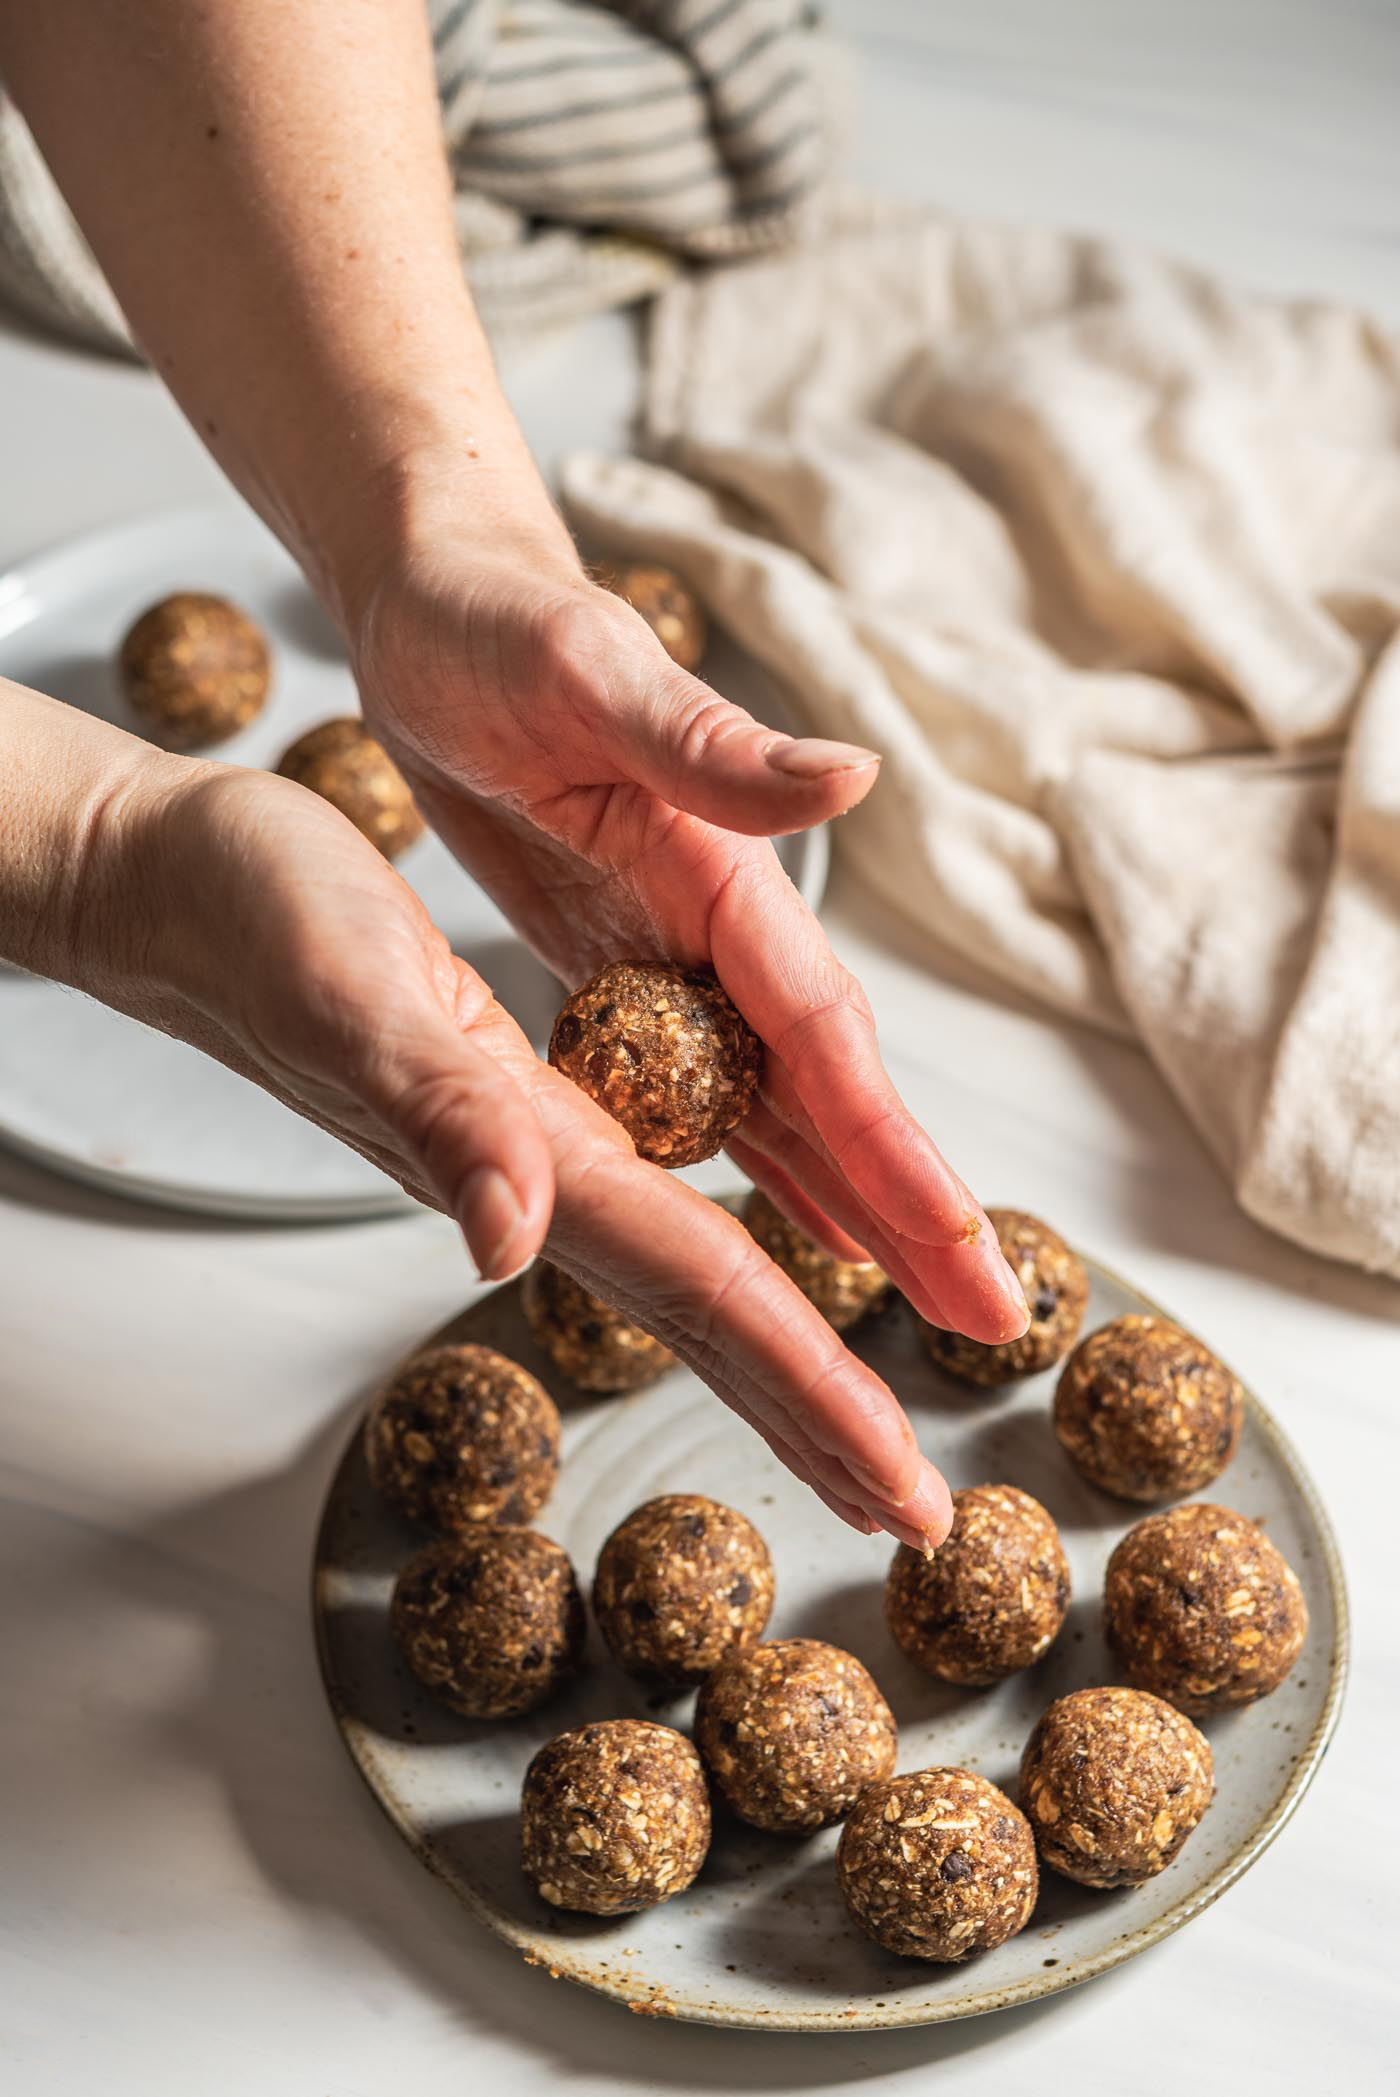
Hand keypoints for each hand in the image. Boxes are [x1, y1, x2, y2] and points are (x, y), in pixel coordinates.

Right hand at [132, 758, 953, 1546]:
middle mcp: (547, 1174)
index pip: (705, 1291)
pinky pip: (655, 1207)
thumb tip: (508, 1240)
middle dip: (817, 1424)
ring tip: (861, 1441)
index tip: (900, 1479)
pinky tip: (753, 1288)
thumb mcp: (350, 997)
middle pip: (710, 1322)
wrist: (177, 894)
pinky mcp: (524, 1104)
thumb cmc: (249, 922)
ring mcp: (535, 1151)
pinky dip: (725, 1269)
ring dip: (782, 1366)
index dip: (810, 1388)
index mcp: (534, 1154)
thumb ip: (436, 1118)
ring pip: (690, 1278)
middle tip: (919, 1512)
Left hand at [349, 497, 1030, 1343]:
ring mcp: (675, 948)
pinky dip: (760, 1156)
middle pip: (829, 1089)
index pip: (822, 1032)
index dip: (888, 1146)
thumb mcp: (585, 673)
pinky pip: (707, 1085)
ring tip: (914, 1303)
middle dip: (908, 1205)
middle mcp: (716, 923)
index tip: (959, 1247)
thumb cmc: (495, 620)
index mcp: (719, 868)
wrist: (437, 598)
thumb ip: (710, 742)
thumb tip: (853, 778)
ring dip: (849, 1199)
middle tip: (990, 1323)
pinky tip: (791, 1214)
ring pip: (780, 1102)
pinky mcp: (627, 959)